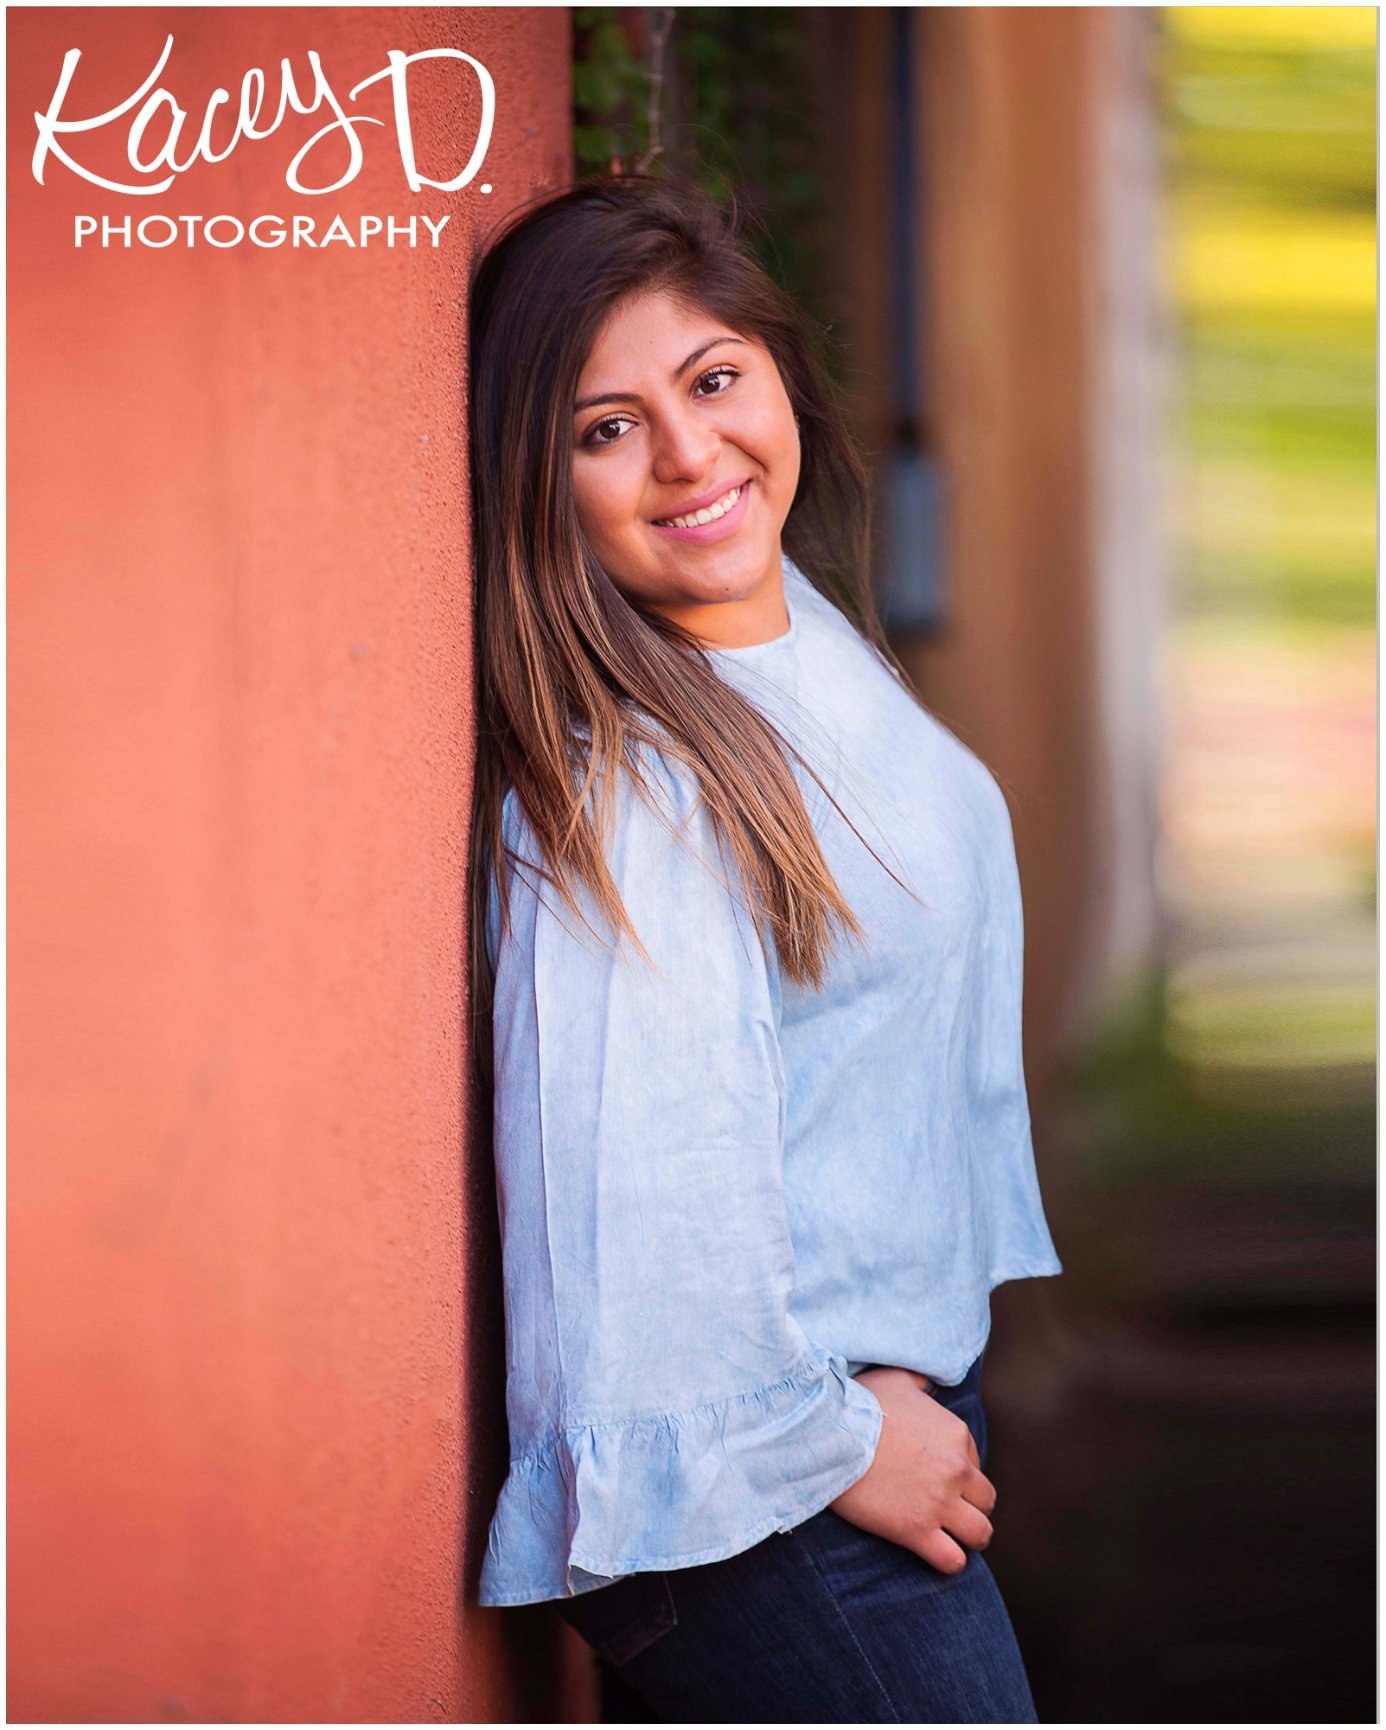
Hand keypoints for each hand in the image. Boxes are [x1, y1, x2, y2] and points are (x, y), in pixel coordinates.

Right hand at [828, 1366, 995, 1573]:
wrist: (829, 1434)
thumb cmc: (857, 1404)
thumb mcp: (894, 1378)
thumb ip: (918, 1380)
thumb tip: (927, 1383)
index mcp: (956, 1435)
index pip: (975, 1464)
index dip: (958, 1474)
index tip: (935, 1477)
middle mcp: (956, 1469)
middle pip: (986, 1501)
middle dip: (971, 1507)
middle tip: (949, 1510)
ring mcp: (938, 1502)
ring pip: (980, 1534)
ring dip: (968, 1537)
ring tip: (952, 1537)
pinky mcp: (916, 1530)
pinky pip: (952, 1560)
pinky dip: (948, 1560)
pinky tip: (934, 1552)